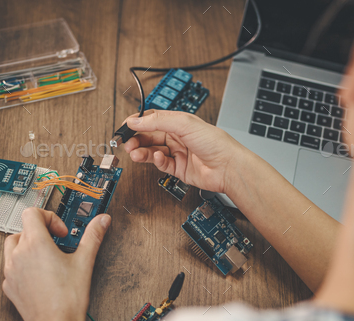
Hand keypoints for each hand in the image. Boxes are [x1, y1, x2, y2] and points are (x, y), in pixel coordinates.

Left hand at [2, 208, 110, 320]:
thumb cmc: (68, 299)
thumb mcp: (85, 262)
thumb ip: (93, 236)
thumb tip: (101, 221)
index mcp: (36, 244)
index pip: (32, 213)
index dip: (49, 217)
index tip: (61, 231)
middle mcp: (18, 255)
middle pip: (23, 229)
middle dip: (41, 232)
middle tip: (57, 243)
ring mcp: (10, 271)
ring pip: (13, 246)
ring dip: (28, 245)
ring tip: (47, 256)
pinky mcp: (9, 286)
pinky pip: (11, 266)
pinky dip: (23, 264)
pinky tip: (41, 274)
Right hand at [123, 110, 247, 193]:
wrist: (228, 167)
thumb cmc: (215, 143)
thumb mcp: (184, 123)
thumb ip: (158, 121)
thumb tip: (137, 120)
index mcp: (179, 122)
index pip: (153, 119)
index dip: (138, 122)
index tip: (126, 127)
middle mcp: (178, 137)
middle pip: (150, 136)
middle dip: (137, 139)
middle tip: (126, 143)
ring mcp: (179, 153)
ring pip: (153, 151)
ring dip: (142, 151)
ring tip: (134, 153)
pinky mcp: (179, 169)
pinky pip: (162, 164)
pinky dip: (156, 161)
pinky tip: (156, 158)